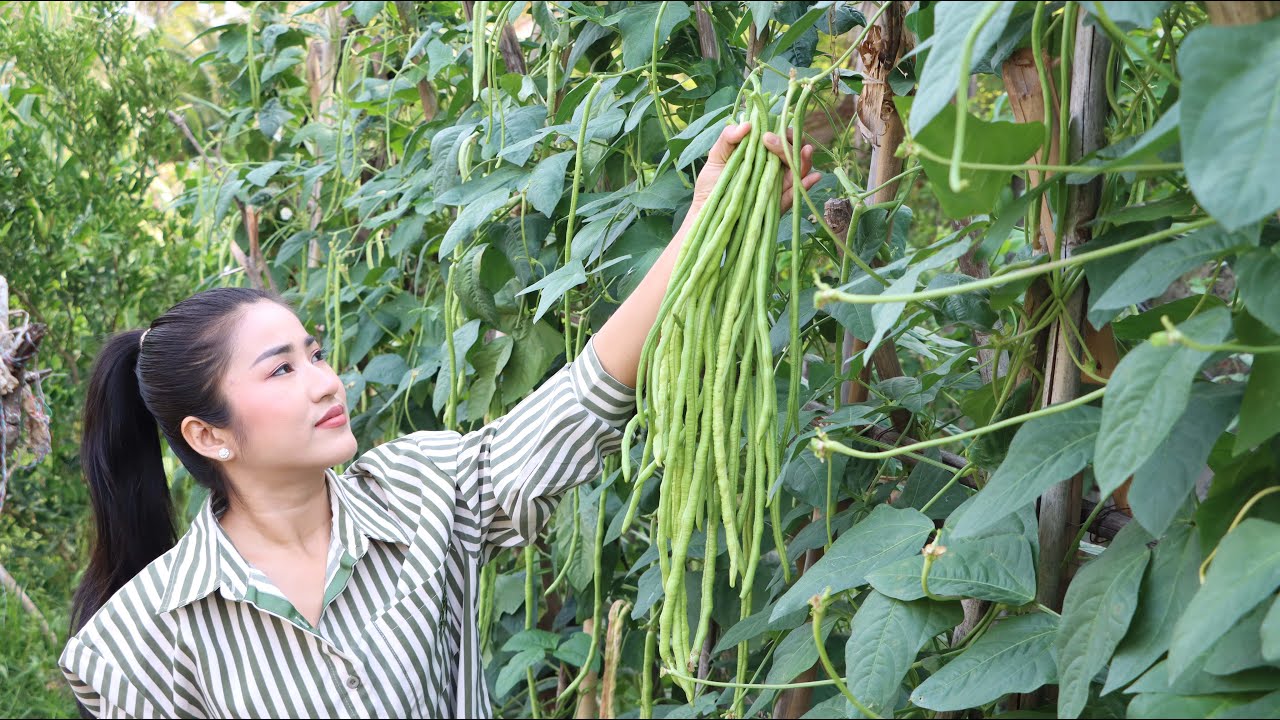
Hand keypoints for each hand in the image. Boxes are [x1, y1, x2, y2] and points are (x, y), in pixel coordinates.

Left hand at [689, 123, 821, 216]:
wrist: (706, 211)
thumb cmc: (711, 184)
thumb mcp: (716, 156)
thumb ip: (728, 137)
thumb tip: (748, 125)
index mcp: (760, 154)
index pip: (780, 138)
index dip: (783, 131)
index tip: (772, 130)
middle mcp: (772, 168)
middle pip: (792, 152)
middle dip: (789, 144)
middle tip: (770, 141)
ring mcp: (776, 186)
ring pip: (798, 170)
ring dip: (803, 160)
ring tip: (805, 152)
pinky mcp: (777, 205)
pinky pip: (795, 195)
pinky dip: (806, 185)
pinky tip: (813, 177)